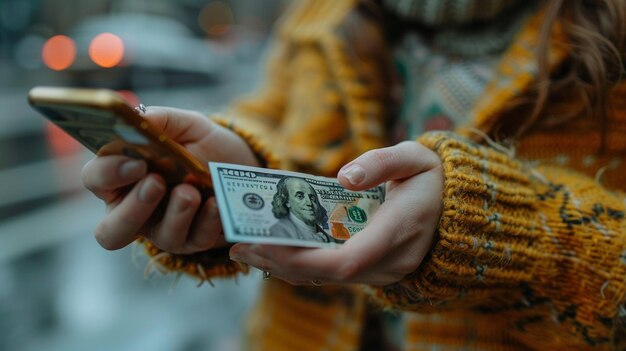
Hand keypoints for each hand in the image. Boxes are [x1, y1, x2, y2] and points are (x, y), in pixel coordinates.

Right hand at [82, 106, 260, 253]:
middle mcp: (135, 210)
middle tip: (156, 182)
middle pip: (111, 230)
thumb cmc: (202, 144)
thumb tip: (140, 117)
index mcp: (120, 177)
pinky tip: (215, 203)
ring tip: (191, 191)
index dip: (109, 173)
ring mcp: (165, 230)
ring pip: (159, 238)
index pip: (96, 180)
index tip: (136, 162)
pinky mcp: (195, 240)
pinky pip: (197, 239)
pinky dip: (207, 221)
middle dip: (132, 209)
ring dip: (176, 214)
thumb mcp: (185, 125)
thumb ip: (161, 120)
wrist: (240, 162)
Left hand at [229, 141, 442, 285]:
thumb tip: (344, 177)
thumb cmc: (434, 178)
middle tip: (239, 244)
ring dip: (286, 266)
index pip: (345, 262)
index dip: (302, 259)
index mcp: (398, 233)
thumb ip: (381, 163)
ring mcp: (385, 271)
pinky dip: (303, 265)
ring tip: (248, 247)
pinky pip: (334, 274)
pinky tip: (277, 251)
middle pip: (327, 276)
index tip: (266, 244)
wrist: (459, 206)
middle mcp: (391, 262)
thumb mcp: (415, 157)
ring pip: (328, 279)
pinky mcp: (377, 270)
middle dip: (281, 262)